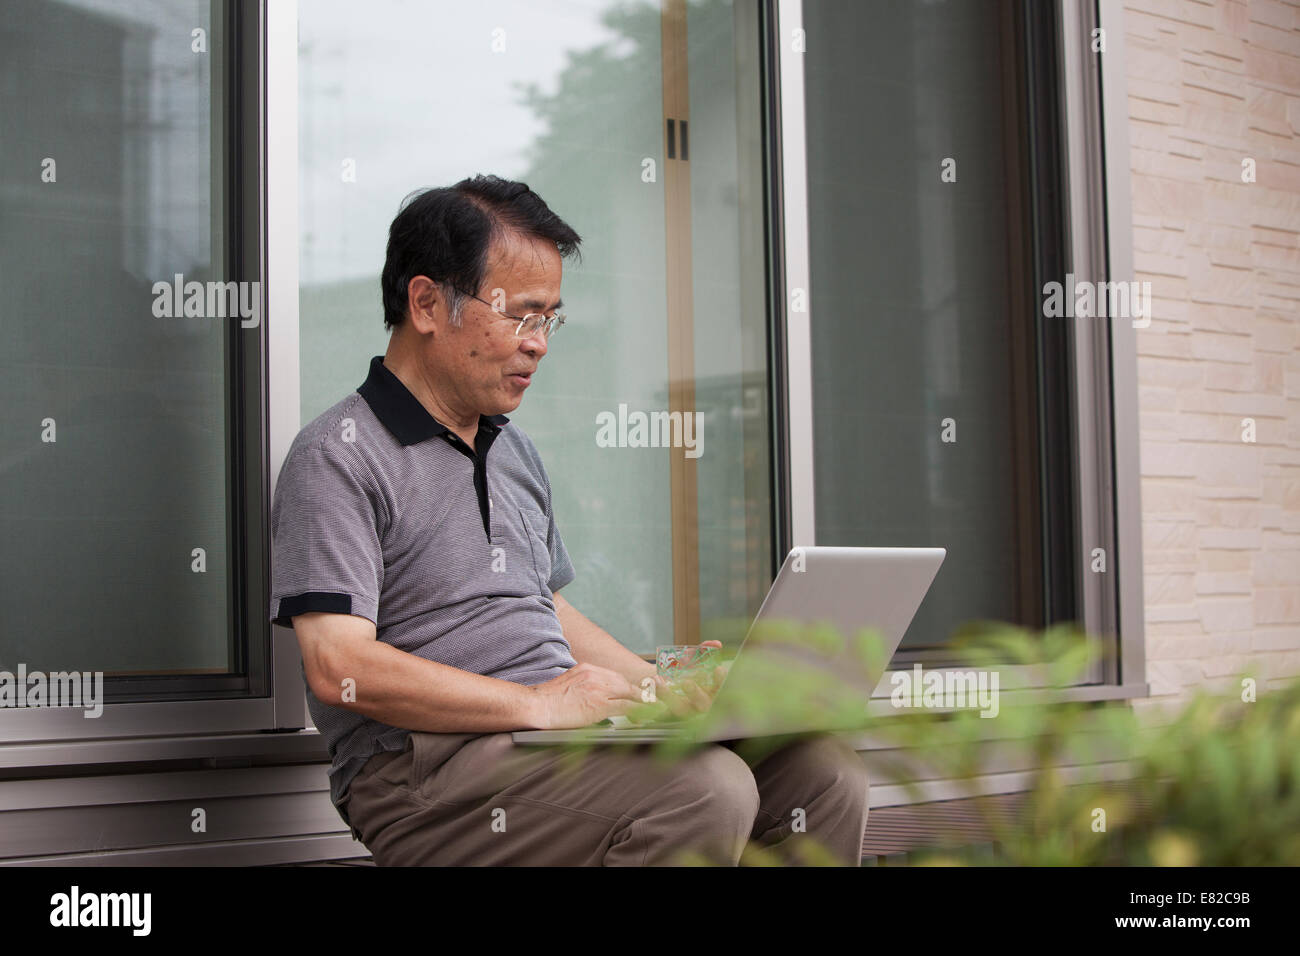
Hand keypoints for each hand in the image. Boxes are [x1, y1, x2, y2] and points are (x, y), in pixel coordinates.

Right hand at [529, 662, 644, 729]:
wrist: (537, 706)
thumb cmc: (547, 701)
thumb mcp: (568, 685)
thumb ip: (584, 685)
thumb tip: (594, 696)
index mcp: (586, 669)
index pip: (614, 677)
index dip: (627, 686)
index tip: (635, 692)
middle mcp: (595, 674)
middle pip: (624, 682)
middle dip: (639, 692)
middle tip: (650, 701)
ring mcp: (599, 688)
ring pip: (629, 693)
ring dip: (643, 701)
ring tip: (655, 708)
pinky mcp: (600, 704)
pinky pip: (626, 706)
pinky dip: (640, 710)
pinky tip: (646, 715)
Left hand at [631, 641, 729, 722]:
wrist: (658, 684)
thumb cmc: (680, 673)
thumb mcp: (690, 661)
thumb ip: (702, 652)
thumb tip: (716, 644)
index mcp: (708, 694)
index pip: (719, 690)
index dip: (720, 681)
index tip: (719, 669)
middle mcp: (697, 706)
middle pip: (701, 704)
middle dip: (695, 693)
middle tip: (687, 682)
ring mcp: (681, 712)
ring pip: (677, 709)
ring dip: (668, 695)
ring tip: (657, 680)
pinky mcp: (663, 715)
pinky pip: (657, 711)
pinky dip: (651, 699)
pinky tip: (647, 688)